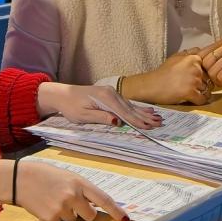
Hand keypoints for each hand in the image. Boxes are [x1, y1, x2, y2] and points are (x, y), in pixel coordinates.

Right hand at [16, 159, 129, 220]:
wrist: (20, 179)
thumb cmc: (46, 175)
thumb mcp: (68, 177)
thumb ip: (82, 190)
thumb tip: (95, 205)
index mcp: (79, 182)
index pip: (103, 199)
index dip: (115, 210)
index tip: (125, 219)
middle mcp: (73, 196)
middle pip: (90, 215)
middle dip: (84, 213)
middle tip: (71, 202)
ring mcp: (62, 208)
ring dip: (67, 214)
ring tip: (54, 199)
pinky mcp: (51, 218)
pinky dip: (55, 217)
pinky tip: (46, 205)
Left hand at [36, 82, 161, 128]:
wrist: (62, 94)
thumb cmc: (70, 106)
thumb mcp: (83, 116)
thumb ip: (101, 118)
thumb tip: (118, 122)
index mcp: (106, 98)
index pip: (124, 113)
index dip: (137, 121)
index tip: (148, 127)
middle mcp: (111, 94)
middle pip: (131, 109)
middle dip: (145, 117)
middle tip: (159, 123)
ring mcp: (111, 93)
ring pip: (130, 106)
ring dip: (144, 113)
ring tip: (157, 117)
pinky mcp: (109, 95)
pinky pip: (125, 103)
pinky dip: (136, 108)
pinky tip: (145, 110)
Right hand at [121, 51, 211, 104]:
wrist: (151, 85)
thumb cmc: (163, 72)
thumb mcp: (176, 57)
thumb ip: (190, 53)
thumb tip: (201, 50)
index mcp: (194, 58)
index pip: (209, 67)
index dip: (205, 74)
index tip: (199, 78)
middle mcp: (196, 68)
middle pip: (209, 79)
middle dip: (204, 84)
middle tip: (193, 87)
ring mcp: (193, 80)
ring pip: (207, 89)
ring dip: (202, 93)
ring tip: (192, 94)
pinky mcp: (190, 92)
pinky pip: (203, 99)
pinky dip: (200, 101)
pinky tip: (193, 100)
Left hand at [198, 39, 221, 97]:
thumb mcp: (220, 65)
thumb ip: (208, 61)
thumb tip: (189, 62)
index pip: (201, 55)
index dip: (205, 68)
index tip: (216, 71)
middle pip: (206, 63)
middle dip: (212, 74)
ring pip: (213, 71)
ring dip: (219, 79)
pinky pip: (221, 76)